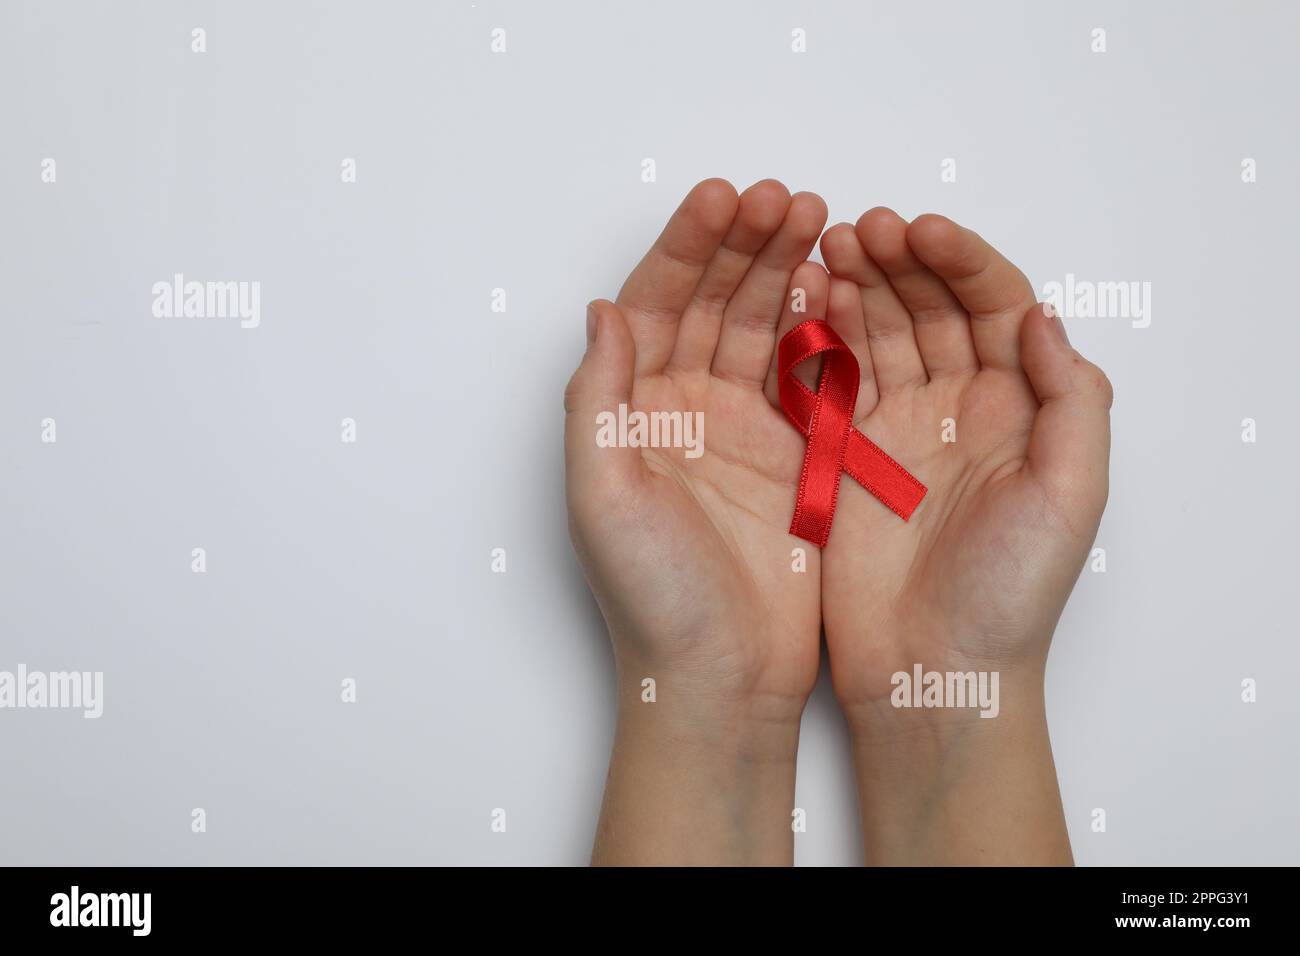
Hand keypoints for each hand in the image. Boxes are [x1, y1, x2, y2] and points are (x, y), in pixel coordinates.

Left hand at [564, 179, 827, 862]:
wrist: (721, 677)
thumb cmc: (652, 599)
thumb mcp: (602, 495)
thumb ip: (599, 400)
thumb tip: (602, 310)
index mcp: (630, 412)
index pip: (653, 305)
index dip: (685, 248)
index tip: (724, 199)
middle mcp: (681, 409)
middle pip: (711, 302)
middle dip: (746, 245)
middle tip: (788, 198)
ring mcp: (740, 428)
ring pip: (761, 326)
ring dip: (784, 271)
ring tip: (820, 222)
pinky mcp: (793, 454)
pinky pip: (806, 373)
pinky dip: (821, 326)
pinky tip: (836, 286)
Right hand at [816, 209, 1111, 862]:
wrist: (933, 671)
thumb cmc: (1009, 595)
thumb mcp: (1070, 497)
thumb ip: (1071, 402)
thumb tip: (1041, 317)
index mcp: (1019, 409)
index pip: (995, 306)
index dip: (961, 261)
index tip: (919, 233)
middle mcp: (960, 407)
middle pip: (933, 306)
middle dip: (899, 260)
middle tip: (861, 227)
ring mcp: (898, 428)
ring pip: (879, 331)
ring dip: (857, 284)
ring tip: (825, 245)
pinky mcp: (845, 454)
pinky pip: (833, 377)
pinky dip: (817, 334)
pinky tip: (803, 299)